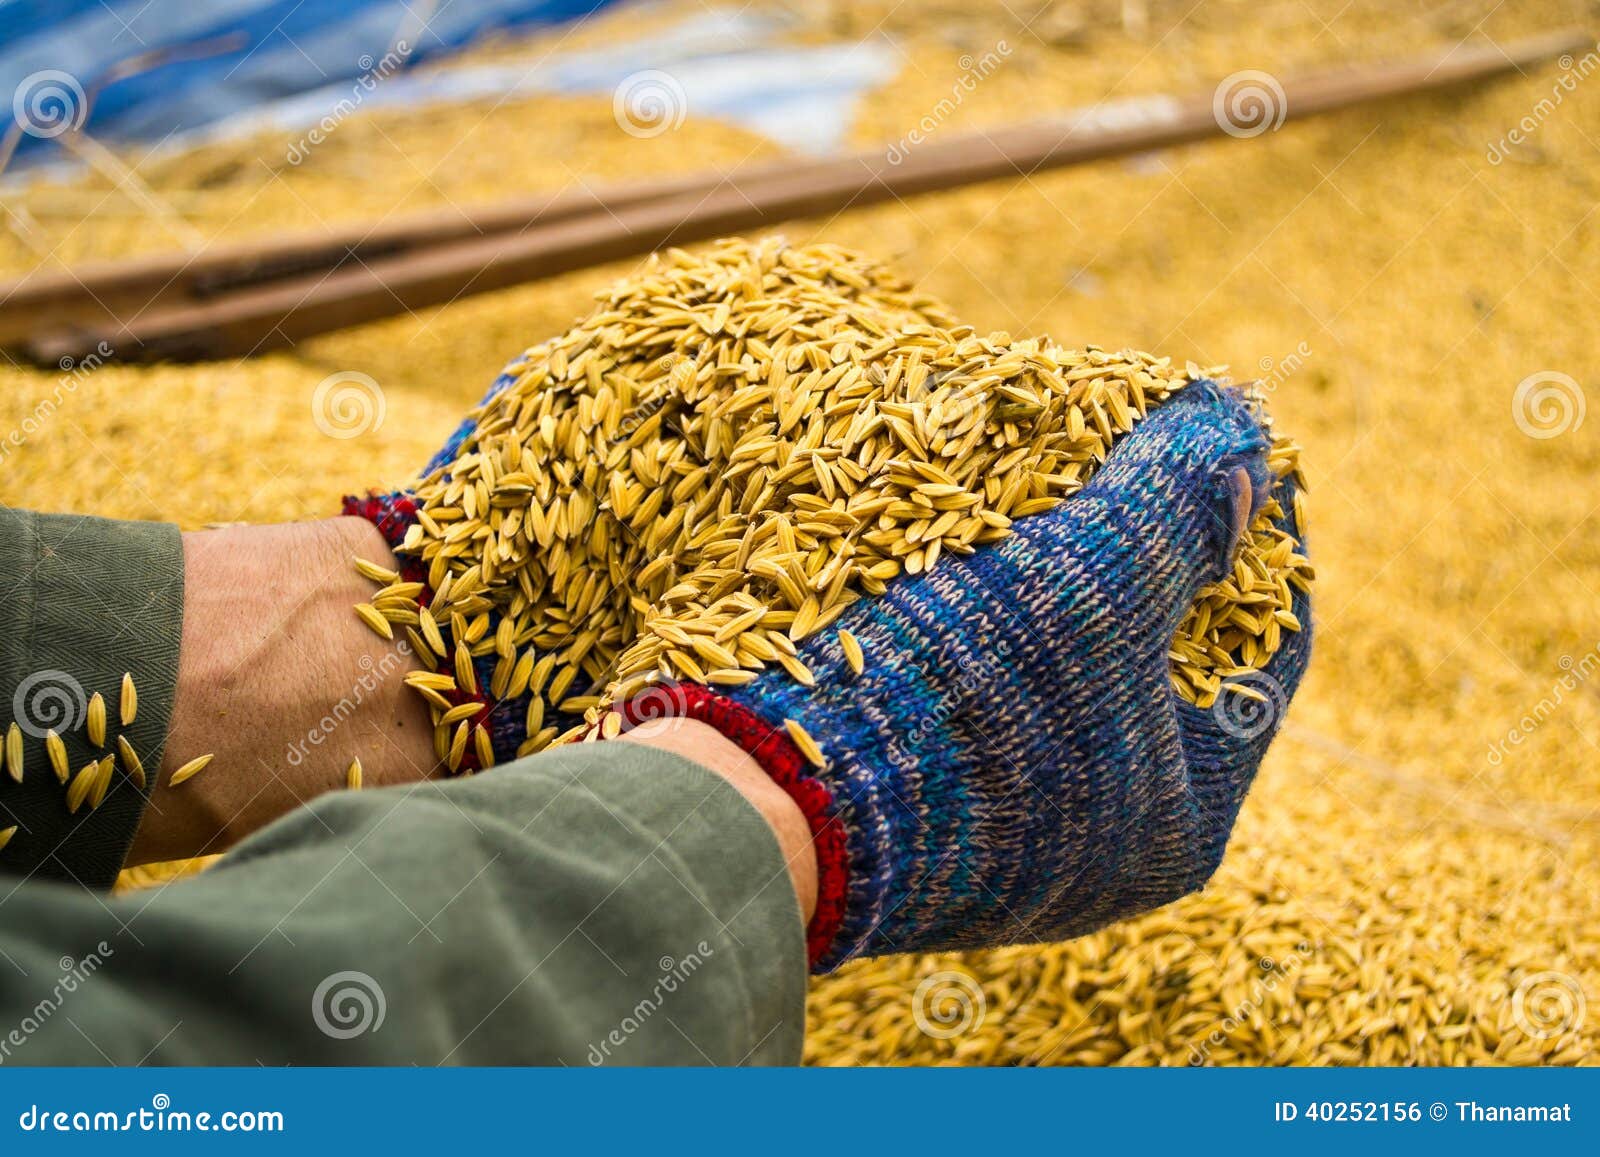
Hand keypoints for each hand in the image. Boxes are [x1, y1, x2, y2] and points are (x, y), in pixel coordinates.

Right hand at [617, 383, 1310, 970]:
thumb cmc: (958, 693)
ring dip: (1059, 598)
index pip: (1261, 656)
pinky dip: (991, 642)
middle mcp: (1105, 856)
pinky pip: (989, 715)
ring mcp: (1009, 854)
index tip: (1233, 456)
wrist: (763, 802)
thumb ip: (1175, 501)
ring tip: (1043, 501)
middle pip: (1160, 677)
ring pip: (1065, 694)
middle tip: (1132, 468)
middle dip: (1148, 564)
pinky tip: (963, 573)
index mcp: (1181, 818)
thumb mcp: (1090, 579)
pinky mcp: (925, 832)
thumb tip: (1246, 428)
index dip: (1256, 541)